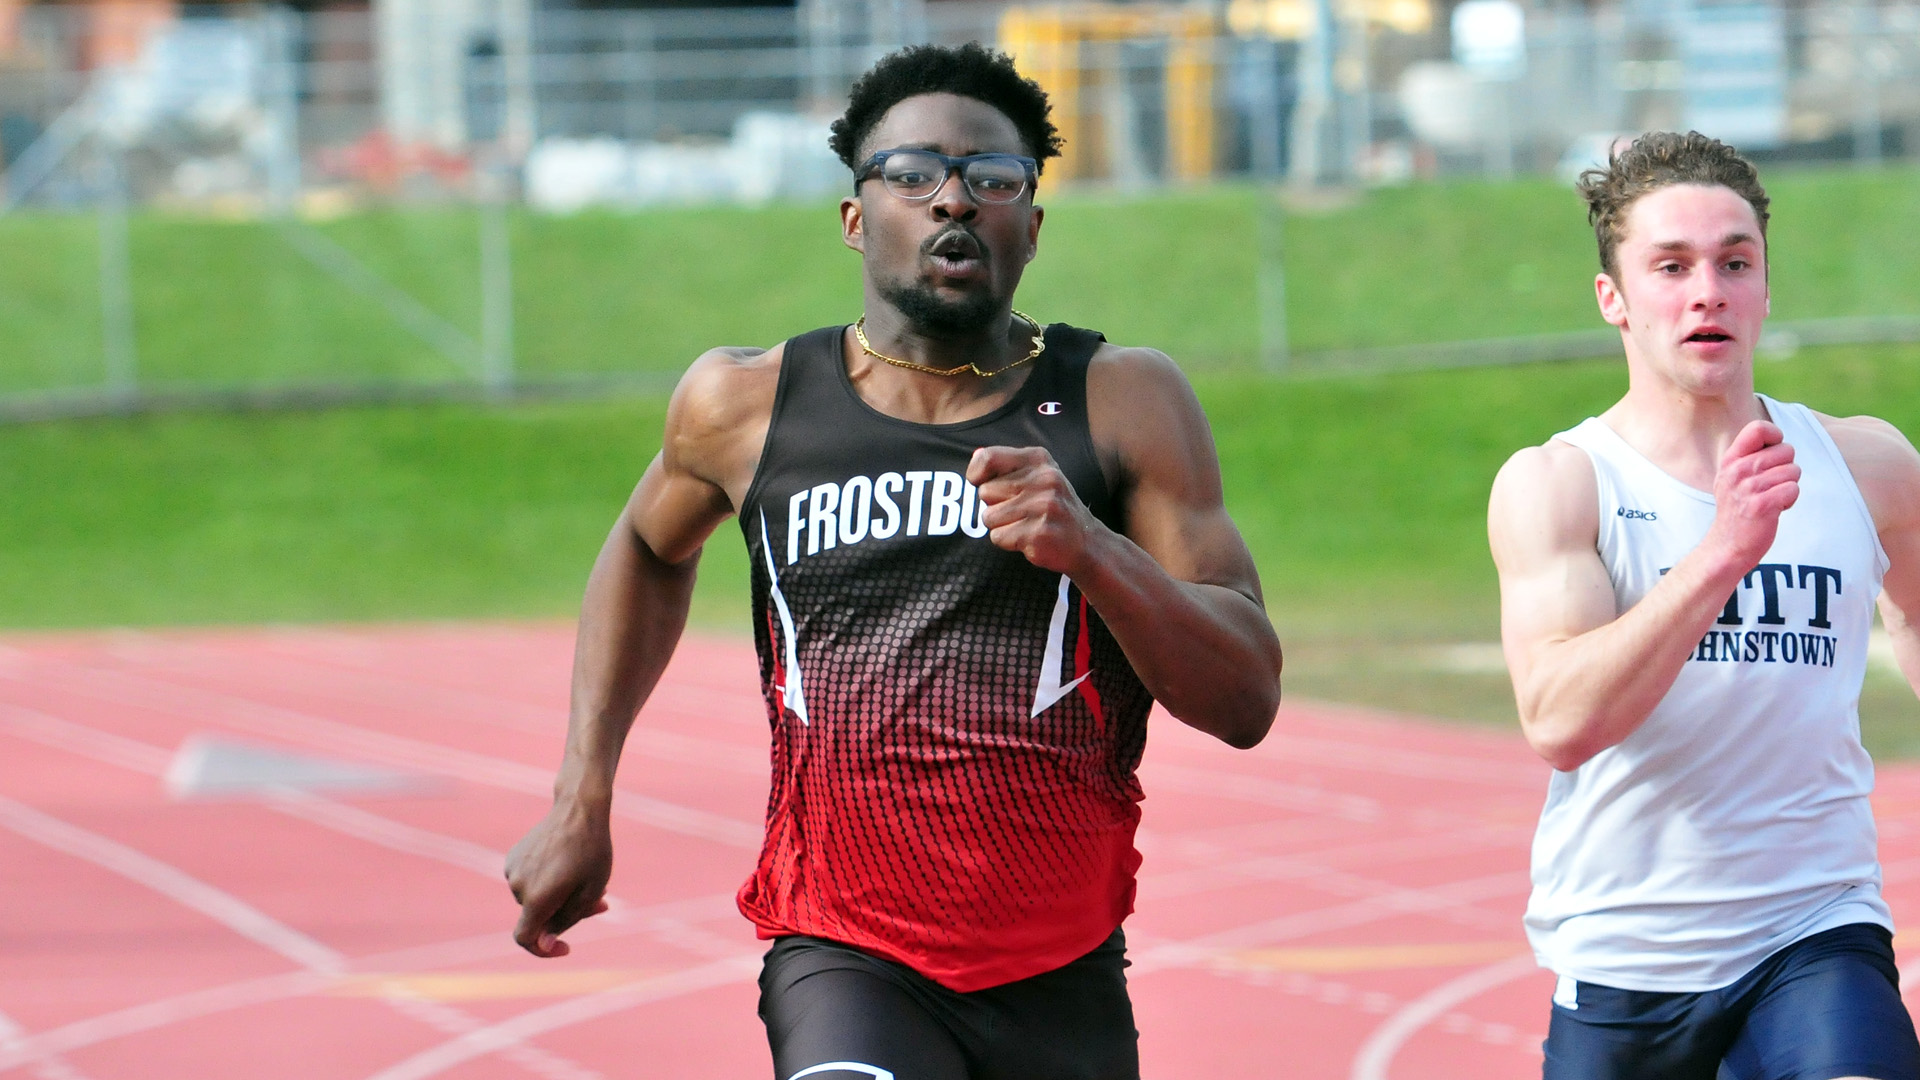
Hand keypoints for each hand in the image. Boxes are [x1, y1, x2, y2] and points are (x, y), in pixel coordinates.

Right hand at [504, 800, 613, 957]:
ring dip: (558, 896)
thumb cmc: (591, 850)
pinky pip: (530, 882)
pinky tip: (566, 862)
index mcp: (537, 898)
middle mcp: (518, 886)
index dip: (543, 950)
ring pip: (535, 899)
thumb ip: (566, 920)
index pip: (526, 939)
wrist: (578, 808)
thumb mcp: (590, 891)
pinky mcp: (514, 858)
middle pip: (538, 917)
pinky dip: (547, 881)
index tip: (565, 947)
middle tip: (599, 902)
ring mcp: (513, 870)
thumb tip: (543, 943)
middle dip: (565, 915)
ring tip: (585, 876)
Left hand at [967, 446, 1099, 573]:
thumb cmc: (1053, 507)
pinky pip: (998, 537)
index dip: (976, 473)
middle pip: (985, 492)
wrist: (1086, 541)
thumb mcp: (1037, 475)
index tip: (979, 483)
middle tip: (1019, 511)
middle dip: (994, 505)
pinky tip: (1028, 538)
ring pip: (988, 517)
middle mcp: (1043, 478)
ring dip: (1001, 526)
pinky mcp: (1038, 533)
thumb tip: (976, 456)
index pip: (989, 457)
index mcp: (1039, 459)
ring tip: (1025, 524)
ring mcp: (1042, 506)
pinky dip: (1008, 542)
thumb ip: (1005, 464)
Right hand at [1706, 420, 1799, 570]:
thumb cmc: (1737, 508)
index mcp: (1730, 460)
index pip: (1758, 428)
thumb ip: (1748, 456)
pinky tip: (1775, 509)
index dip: (1775, 437)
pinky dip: (1789, 500)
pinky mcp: (1762, 505)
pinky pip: (1793, 490)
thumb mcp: (1731, 477)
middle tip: (1770, 485)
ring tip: (1770, 498)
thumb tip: (1776, 437)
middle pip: (1786, 450)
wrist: (1727, 545)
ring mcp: (1749, 488)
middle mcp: (1737, 471)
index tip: (1773, 453)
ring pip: (1793, 471)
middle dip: (1787, 467)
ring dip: (1788, 486)